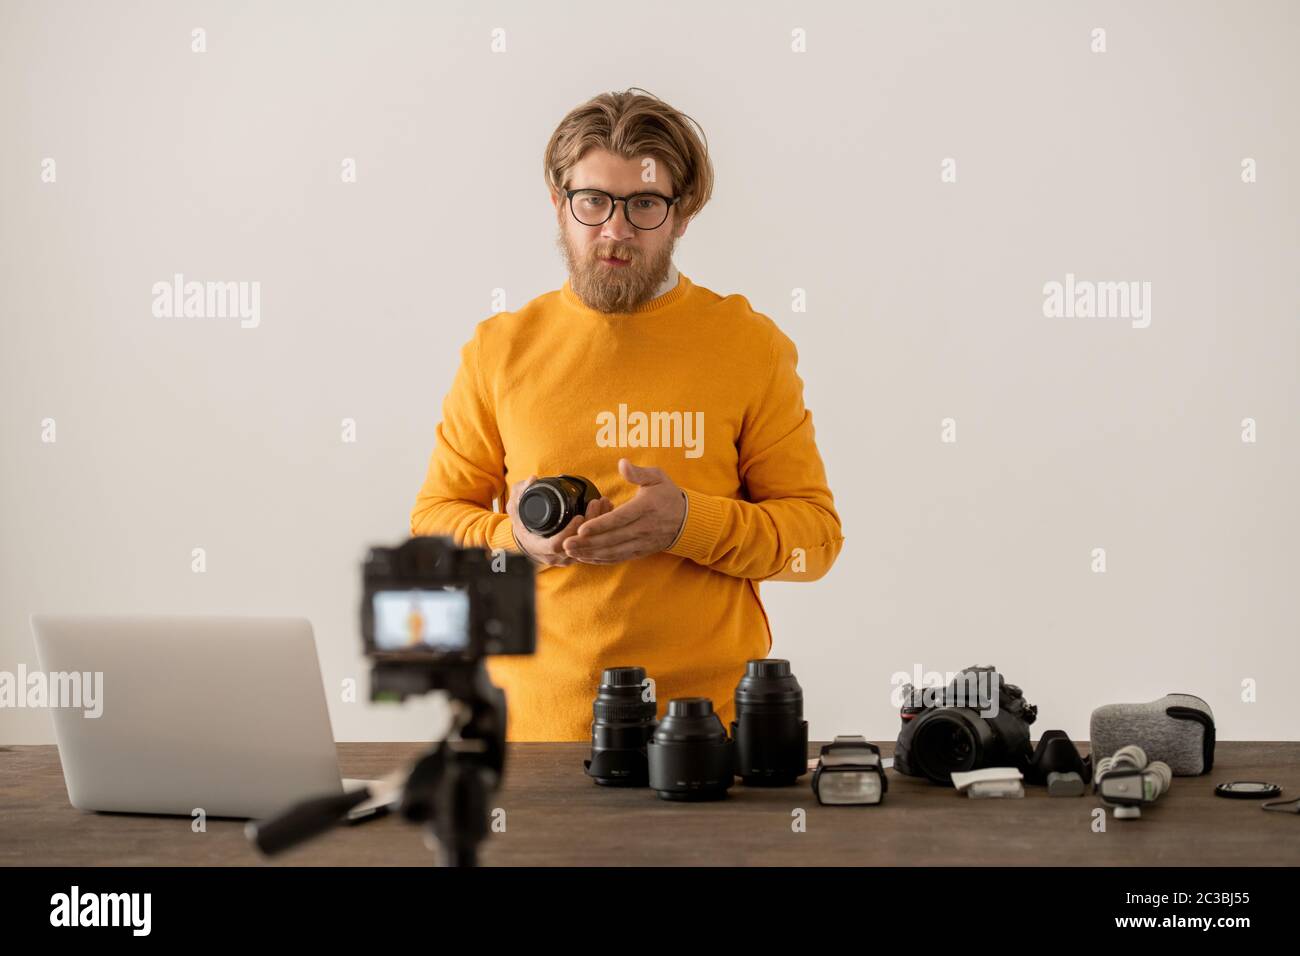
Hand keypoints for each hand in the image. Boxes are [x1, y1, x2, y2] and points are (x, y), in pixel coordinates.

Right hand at [506, 474, 613, 567]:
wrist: (526, 535)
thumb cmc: (521, 520)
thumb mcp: (516, 505)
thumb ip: (521, 492)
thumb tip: (532, 479)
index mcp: (538, 546)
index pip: (556, 545)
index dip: (569, 532)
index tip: (579, 516)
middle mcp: (553, 556)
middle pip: (578, 546)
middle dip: (591, 524)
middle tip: (596, 502)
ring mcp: (567, 557)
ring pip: (589, 546)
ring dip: (599, 525)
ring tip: (605, 503)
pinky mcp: (577, 553)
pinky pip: (592, 544)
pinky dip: (601, 529)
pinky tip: (607, 511)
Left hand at [562, 459, 686, 564]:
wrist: (688, 520)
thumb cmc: (668, 495)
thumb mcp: (657, 477)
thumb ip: (638, 472)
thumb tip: (622, 463)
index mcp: (645, 508)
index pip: (619, 519)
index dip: (600, 525)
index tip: (582, 528)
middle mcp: (643, 528)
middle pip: (612, 538)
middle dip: (588, 542)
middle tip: (566, 543)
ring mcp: (642, 542)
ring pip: (613, 551)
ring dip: (591, 553)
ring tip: (571, 552)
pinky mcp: (640, 551)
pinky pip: (619, 558)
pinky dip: (601, 560)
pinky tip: (586, 558)